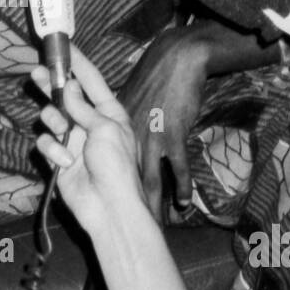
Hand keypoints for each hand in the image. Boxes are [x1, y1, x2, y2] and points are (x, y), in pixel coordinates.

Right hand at [32, 47, 144, 232]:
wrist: (109, 207)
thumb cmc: (116, 166)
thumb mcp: (104, 129)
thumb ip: (82, 107)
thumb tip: (68, 86)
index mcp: (108, 112)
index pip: (90, 81)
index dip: (76, 62)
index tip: (63, 46)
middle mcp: (90, 122)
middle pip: (64, 96)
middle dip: (50, 85)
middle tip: (35, 73)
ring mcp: (73, 140)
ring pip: (51, 118)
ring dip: (53, 121)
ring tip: (61, 129)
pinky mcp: (59, 158)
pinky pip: (46, 143)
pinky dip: (53, 150)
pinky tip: (64, 161)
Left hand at [118, 29, 207, 221]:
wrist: (176, 60)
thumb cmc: (153, 78)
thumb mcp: (128, 97)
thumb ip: (116, 119)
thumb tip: (113, 140)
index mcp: (116, 126)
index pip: (107, 160)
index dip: (106, 184)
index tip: (105, 207)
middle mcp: (130, 135)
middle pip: (129, 176)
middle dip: (129, 203)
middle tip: (129, 228)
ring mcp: (152, 136)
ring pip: (152, 177)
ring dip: (155, 202)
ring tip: (155, 225)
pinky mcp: (174, 133)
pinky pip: (179, 166)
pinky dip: (183, 185)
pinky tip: (184, 202)